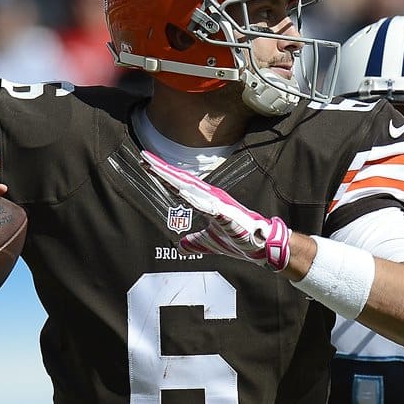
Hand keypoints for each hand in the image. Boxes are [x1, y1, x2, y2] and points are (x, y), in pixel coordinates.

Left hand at [142, 151, 290, 269]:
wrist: (259, 246)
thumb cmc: (237, 240)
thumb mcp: (208, 243)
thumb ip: (194, 242)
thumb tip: (180, 246)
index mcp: (205, 202)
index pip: (179, 186)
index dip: (162, 176)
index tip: (147, 165)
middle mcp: (210, 197)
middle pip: (181, 181)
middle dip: (162, 169)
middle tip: (144, 157)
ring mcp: (218, 203)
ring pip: (190, 188)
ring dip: (173, 178)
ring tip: (156, 167)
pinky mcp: (227, 213)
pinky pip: (207, 204)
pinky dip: (195, 197)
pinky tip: (182, 191)